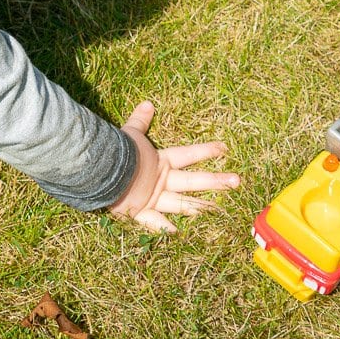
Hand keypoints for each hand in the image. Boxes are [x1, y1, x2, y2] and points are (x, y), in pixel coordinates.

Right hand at [109, 101, 239, 232]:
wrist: (102, 167)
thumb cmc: (116, 149)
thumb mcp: (129, 133)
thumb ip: (140, 121)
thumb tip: (148, 104)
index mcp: (160, 161)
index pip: (188, 154)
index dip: (206, 151)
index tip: (224, 149)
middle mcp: (161, 180)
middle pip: (193, 180)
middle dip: (216, 180)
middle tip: (237, 181)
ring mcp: (153, 197)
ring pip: (181, 203)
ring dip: (199, 207)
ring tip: (218, 211)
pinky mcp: (140, 211)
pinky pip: (155, 222)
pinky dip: (165, 228)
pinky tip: (179, 234)